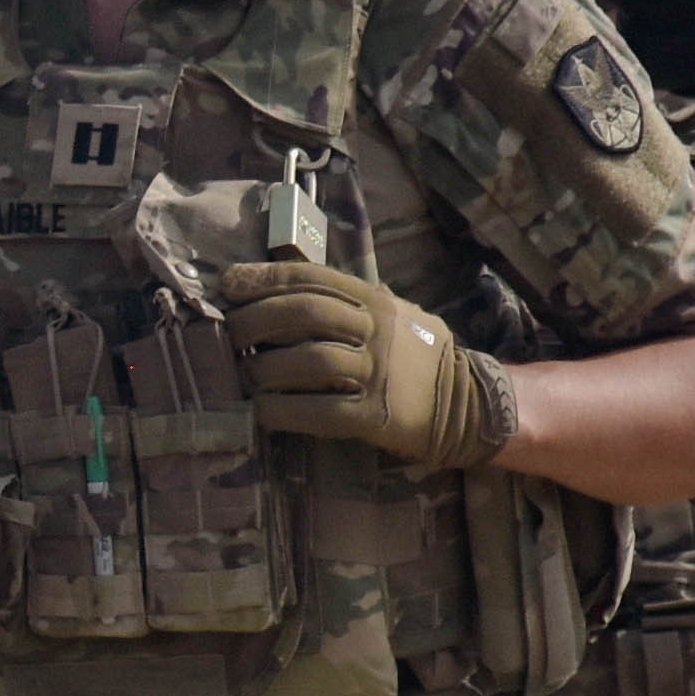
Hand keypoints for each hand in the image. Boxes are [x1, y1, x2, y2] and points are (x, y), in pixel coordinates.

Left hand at [215, 260, 513, 467]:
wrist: (466, 404)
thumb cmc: (415, 356)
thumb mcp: (390, 312)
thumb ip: (346, 299)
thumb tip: (276, 286)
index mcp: (375, 301)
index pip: (312, 278)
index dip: (263, 278)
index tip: (228, 284)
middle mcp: (377, 331)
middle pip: (304, 315)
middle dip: (255, 321)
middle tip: (228, 334)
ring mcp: (377, 374)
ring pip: (308, 362)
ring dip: (262, 369)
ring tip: (240, 375)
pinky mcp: (374, 417)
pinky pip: (318, 412)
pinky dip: (281, 411)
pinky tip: (259, 411)